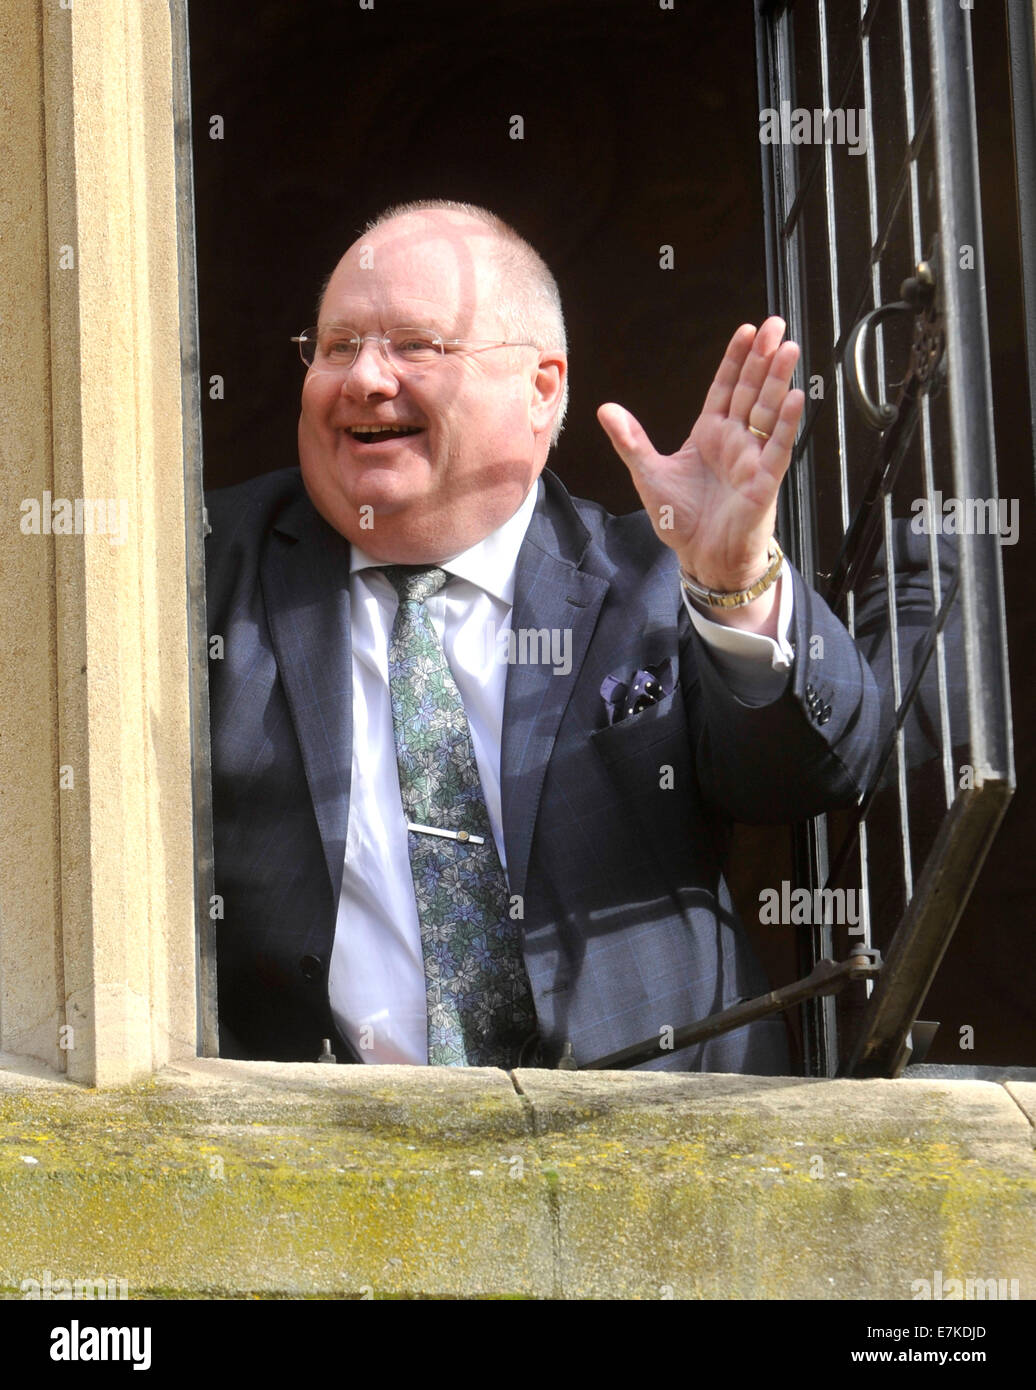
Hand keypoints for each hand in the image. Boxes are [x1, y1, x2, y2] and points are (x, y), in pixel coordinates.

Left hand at [597, 317, 803, 599]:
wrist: (699, 557)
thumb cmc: (680, 519)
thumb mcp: (647, 474)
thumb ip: (630, 441)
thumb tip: (605, 409)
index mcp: (709, 433)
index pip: (725, 387)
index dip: (736, 359)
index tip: (747, 330)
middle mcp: (734, 440)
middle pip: (751, 390)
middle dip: (763, 357)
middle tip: (776, 324)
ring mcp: (751, 458)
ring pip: (767, 411)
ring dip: (778, 380)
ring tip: (788, 348)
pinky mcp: (764, 480)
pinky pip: (777, 447)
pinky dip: (785, 423)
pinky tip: (793, 397)